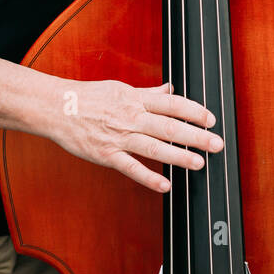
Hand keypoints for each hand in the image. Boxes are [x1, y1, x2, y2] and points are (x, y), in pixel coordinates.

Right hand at [49, 78, 223, 193]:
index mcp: (135, 98)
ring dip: (179, 156)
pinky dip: (149, 177)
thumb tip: (170, 89)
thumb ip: (148, 92)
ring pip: (154, 147)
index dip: (194, 111)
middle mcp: (131, 116)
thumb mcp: (121, 88)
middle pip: (169, 126)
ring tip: (199, 163)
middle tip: (217, 143)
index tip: (211, 119)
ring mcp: (119, 137)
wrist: (57, 108)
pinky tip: (166, 185)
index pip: (172, 104)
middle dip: (196, 135)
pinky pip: (131, 167)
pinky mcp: (107, 155)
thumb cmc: (89, 97)